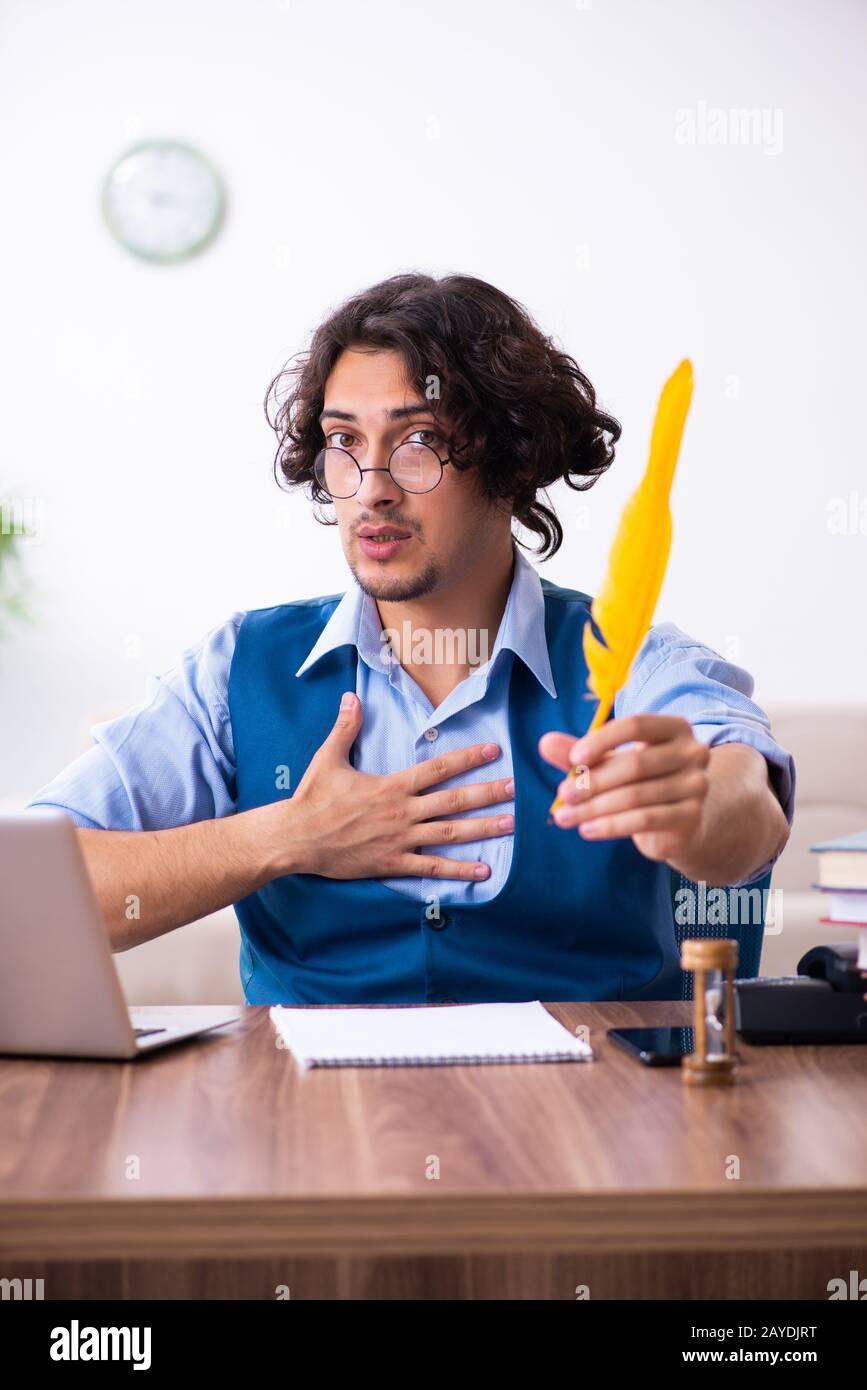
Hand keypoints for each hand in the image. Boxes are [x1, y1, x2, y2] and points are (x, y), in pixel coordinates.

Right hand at [277, 691, 514, 880]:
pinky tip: (483, 872)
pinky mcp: (393, 863)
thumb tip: (352, 697)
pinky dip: (459, 871)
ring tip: (511, 825)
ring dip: (483, 829)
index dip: (468, 758)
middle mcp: (402, 812)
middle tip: (515, 789)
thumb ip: (346, 727)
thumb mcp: (328, 758)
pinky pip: (432, 868)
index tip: (493, 751)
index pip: (438, 768)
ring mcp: (400, 839)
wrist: (296, 838)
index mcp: (391, 785)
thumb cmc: (312, 798)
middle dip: (487, 793)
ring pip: (451, 834)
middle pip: (454, 801)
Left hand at [538, 714, 709, 864]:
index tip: (573, 759)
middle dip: (593, 781)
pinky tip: (586, 830)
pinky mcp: (690, 816)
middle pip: (635, 764)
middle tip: (562, 795)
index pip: (636, 725)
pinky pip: (645, 820)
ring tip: (564, 817)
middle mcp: (692, 752)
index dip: (602, 741)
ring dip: (594, 808)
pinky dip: (611, 826)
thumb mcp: (609, 762)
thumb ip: (579, 752)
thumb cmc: (637, 781)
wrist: (674, 820)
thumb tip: (545, 742)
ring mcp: (696, 785)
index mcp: (673, 727)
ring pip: (636, 796)